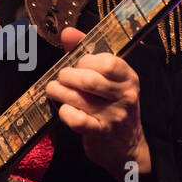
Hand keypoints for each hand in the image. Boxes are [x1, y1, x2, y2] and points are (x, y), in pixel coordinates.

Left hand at [45, 27, 151, 177]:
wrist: (127, 148)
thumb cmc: (113, 107)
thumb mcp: (110, 81)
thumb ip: (88, 53)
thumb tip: (67, 32)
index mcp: (128, 78)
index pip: (108, 62)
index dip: (87, 60)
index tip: (79, 64)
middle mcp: (124, 96)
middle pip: (89, 79)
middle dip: (67, 76)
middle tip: (61, 78)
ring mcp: (113, 116)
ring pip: (78, 97)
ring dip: (58, 91)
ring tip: (53, 90)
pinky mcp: (100, 133)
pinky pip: (76, 119)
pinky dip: (65, 112)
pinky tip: (64, 109)